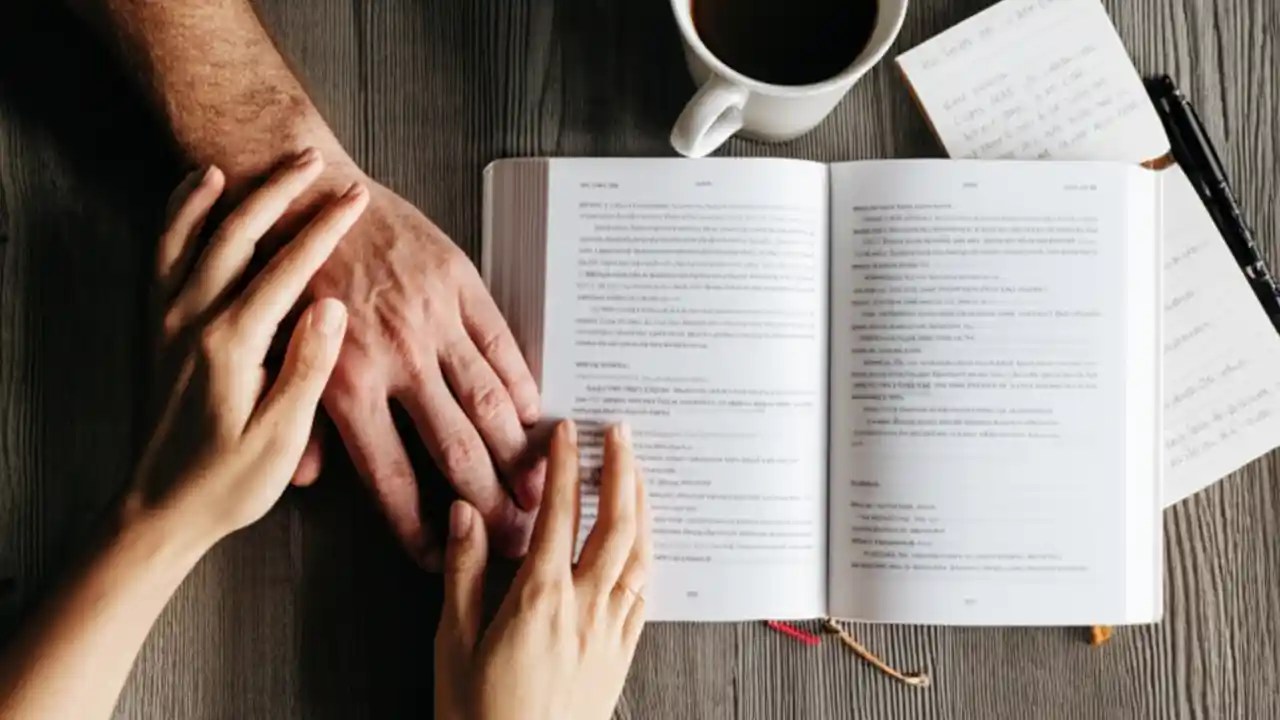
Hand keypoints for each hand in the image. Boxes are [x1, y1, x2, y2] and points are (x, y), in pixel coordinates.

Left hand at [127, 149, 366, 546]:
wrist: (159, 507)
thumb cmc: (227, 483)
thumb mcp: (279, 438)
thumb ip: (307, 368)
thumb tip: (335, 310)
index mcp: (230, 345)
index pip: (286, 269)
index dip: (324, 230)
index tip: (355, 199)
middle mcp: (193, 319)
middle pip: (240, 233)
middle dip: (283, 191)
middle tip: (318, 161)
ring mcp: (169, 317)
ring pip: (200, 232)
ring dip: (238, 191)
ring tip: (268, 163)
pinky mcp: (157, 325)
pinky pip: (164, 249)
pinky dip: (181, 210)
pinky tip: (200, 187)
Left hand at [289, 157, 542, 567]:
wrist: (295, 190)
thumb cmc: (281, 275)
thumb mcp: (270, 357)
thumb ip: (301, 423)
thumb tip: (315, 482)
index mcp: (347, 384)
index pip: (393, 477)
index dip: (418, 526)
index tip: (440, 555)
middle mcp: (397, 358)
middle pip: (456, 450)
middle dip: (489, 504)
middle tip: (514, 538)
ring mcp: (433, 319)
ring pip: (489, 402)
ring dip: (518, 454)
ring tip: (538, 490)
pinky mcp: (457, 282)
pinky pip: (501, 344)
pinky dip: (522, 385)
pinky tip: (535, 417)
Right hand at [435, 421, 650, 719]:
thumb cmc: (479, 714)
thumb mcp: (455, 643)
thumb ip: (463, 573)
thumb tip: (466, 513)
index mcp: (540, 599)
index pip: (560, 513)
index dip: (566, 465)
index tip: (568, 432)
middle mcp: (585, 608)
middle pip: (616, 523)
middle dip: (621, 470)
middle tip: (620, 433)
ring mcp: (610, 631)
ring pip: (639, 553)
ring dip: (642, 506)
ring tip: (638, 473)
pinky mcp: (622, 654)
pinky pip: (644, 591)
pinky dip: (646, 554)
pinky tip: (642, 541)